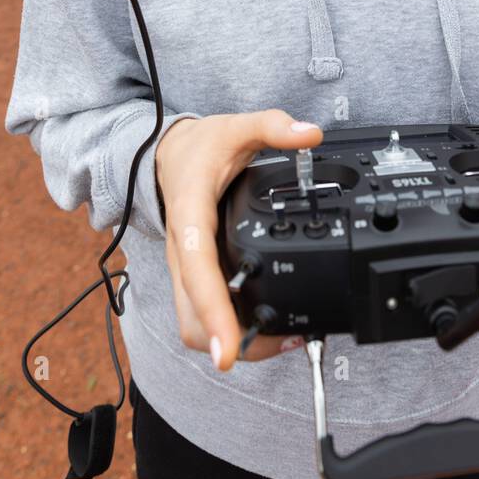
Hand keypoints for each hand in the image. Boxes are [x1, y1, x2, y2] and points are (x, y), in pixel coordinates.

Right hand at [155, 109, 323, 368]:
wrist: (167, 155)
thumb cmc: (199, 147)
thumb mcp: (235, 128)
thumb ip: (272, 126)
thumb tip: (310, 133)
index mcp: (190, 217)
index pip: (198, 272)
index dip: (215, 313)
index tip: (227, 352)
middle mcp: (181, 252)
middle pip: (193, 317)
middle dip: (232, 342)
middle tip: (283, 344)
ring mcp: (184, 270)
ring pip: (195, 324)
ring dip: (233, 340)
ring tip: (284, 339)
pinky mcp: (193, 277)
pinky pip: (204, 314)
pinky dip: (230, 327)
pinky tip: (268, 323)